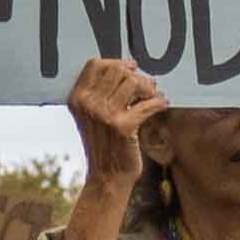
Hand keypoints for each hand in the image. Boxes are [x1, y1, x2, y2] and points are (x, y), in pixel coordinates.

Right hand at [66, 55, 166, 194]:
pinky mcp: (122, 127)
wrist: (107, 176)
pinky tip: (163, 104)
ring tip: (153, 97)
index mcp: (77, 99)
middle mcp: (87, 104)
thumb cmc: (104, 144)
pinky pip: (147, 104)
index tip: (132, 68)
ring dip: (149, 88)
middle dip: (137, 76)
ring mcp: (104, 115)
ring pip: (133, 82)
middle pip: (117, 70)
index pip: (95, 65)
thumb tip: (129, 67)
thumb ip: (100, 93)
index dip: (117, 62)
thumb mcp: (92, 116)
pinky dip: (159, 102)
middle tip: (148, 87)